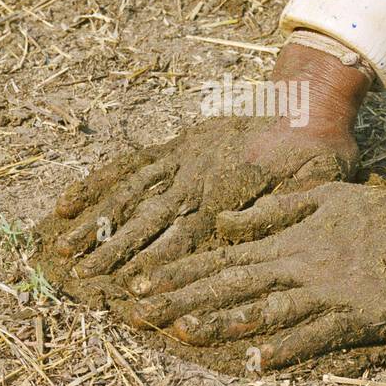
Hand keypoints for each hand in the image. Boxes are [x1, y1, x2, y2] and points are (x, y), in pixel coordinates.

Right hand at [45, 44, 368, 282]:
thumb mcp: (318, 181)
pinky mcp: (175, 145)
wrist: (310, 97)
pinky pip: (130, 164)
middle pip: (147, 216)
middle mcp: (197, 174)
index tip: (131, 289)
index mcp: (230, 189)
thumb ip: (281, 206)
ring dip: (96, 222)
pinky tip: (67, 203)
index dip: (157, 262)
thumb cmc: (320, 149)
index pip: (185, 233)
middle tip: (82, 280)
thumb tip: (238, 228)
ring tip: (65, 251)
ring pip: (129, 191)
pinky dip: (97, 183)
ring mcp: (182, 157)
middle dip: (113, 251)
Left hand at [126, 162, 385, 369]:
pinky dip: (285, 347)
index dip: (181, 272)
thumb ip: (273, 210)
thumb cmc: (383, 214)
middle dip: (184, 299)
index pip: (225, 256)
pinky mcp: (358, 315)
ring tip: (182, 331)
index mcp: (290, 239)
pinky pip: (315, 335)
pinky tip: (256, 361)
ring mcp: (329, 291)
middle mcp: (301, 265)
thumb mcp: (324, 197)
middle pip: (233, 284)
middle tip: (140, 314)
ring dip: (223, 321)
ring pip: (266, 309)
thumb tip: (222, 220)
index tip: (143, 285)